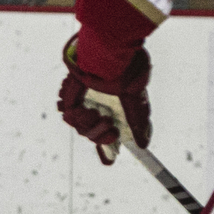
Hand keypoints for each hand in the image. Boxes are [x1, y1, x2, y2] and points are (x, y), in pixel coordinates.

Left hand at [57, 34, 151, 164]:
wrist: (108, 52)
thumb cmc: (125, 68)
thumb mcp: (136, 99)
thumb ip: (138, 121)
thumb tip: (143, 144)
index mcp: (114, 105)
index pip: (107, 132)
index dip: (106, 148)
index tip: (109, 161)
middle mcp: (98, 104)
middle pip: (93, 135)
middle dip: (102, 139)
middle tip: (112, 131)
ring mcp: (84, 100)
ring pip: (82, 128)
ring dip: (93, 128)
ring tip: (102, 117)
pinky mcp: (71, 95)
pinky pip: (70, 117)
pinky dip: (80, 118)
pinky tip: (89, 110)